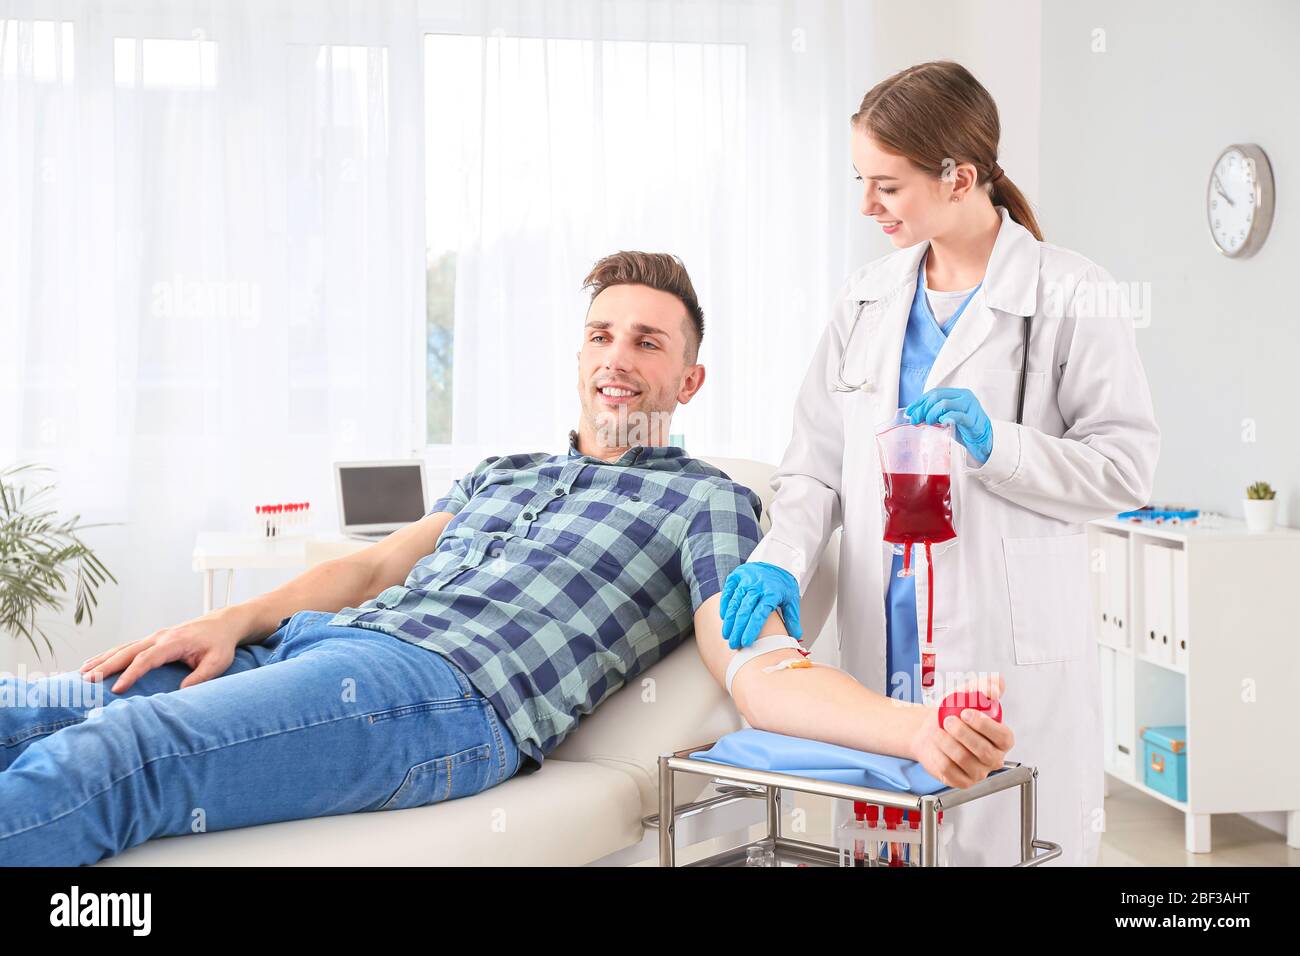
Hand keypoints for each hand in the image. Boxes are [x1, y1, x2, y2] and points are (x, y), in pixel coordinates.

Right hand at [77, 607, 248, 692]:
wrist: (223, 624)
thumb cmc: (220, 644)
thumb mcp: (218, 662)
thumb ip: (201, 676)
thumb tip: (181, 693)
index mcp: (174, 642)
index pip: (148, 658)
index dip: (132, 674)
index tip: (117, 689)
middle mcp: (160, 637)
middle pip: (128, 651)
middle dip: (107, 666)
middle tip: (87, 681)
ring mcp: (155, 636)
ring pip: (124, 648)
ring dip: (103, 659)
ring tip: (82, 673)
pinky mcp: (153, 640)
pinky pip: (127, 647)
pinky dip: (110, 654)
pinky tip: (95, 663)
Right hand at [720, 562, 801, 649]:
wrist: (776, 560)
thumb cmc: (783, 583)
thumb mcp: (792, 599)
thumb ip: (793, 618)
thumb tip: (796, 636)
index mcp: (771, 593)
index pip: (759, 614)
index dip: (751, 629)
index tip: (746, 642)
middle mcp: (757, 586)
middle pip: (744, 611)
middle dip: (737, 629)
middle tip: (734, 644)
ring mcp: (745, 580)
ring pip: (735, 603)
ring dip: (729, 621)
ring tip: (726, 635)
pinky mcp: (736, 576)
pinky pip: (728, 592)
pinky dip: (725, 605)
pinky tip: (724, 618)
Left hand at [905, 387, 993, 464]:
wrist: (983, 438)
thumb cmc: (963, 427)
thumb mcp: (948, 415)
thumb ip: (934, 411)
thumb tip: (912, 413)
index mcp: (958, 393)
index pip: (935, 393)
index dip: (920, 401)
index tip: (909, 412)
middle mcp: (965, 397)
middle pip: (938, 397)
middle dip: (922, 409)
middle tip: (915, 420)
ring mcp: (971, 407)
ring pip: (945, 404)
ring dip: (932, 414)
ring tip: (929, 423)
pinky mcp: (974, 421)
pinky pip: (958, 417)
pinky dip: (947, 418)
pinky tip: (942, 422)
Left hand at [908, 675, 1013, 788]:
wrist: (931, 727)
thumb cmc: (953, 712)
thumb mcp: (968, 693)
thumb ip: (985, 686)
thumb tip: (995, 689)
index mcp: (1002, 739)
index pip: (1002, 736)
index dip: (985, 725)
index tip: (967, 713)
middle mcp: (993, 758)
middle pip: (984, 751)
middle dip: (963, 734)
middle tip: (948, 720)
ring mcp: (978, 772)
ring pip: (965, 760)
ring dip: (948, 743)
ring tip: (938, 731)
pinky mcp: (961, 781)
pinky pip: (949, 771)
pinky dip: (939, 754)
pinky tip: (936, 744)